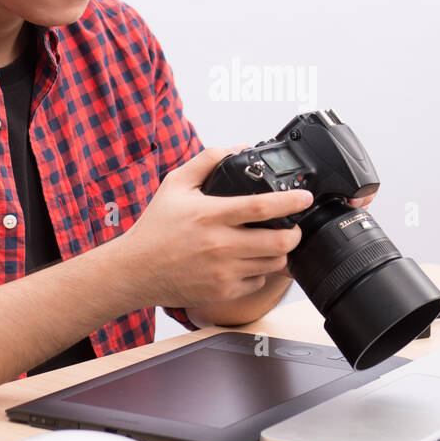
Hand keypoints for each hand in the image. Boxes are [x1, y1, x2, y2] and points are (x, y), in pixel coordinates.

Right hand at [112, 147, 313, 310]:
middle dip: (295, 233)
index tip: (305, 197)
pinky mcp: (223, 292)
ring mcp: (223, 272)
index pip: (262, 208)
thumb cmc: (155, 227)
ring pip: (273, 264)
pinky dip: (261, 271)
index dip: (291, 202)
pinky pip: (258, 282)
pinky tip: (251, 260)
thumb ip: (207, 160)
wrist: (135, 270)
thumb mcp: (175, 184)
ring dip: (280, 252)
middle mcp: (220, 245)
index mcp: (211, 215)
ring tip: (274, 242)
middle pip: (279, 242)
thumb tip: (237, 148)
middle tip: (294, 226)